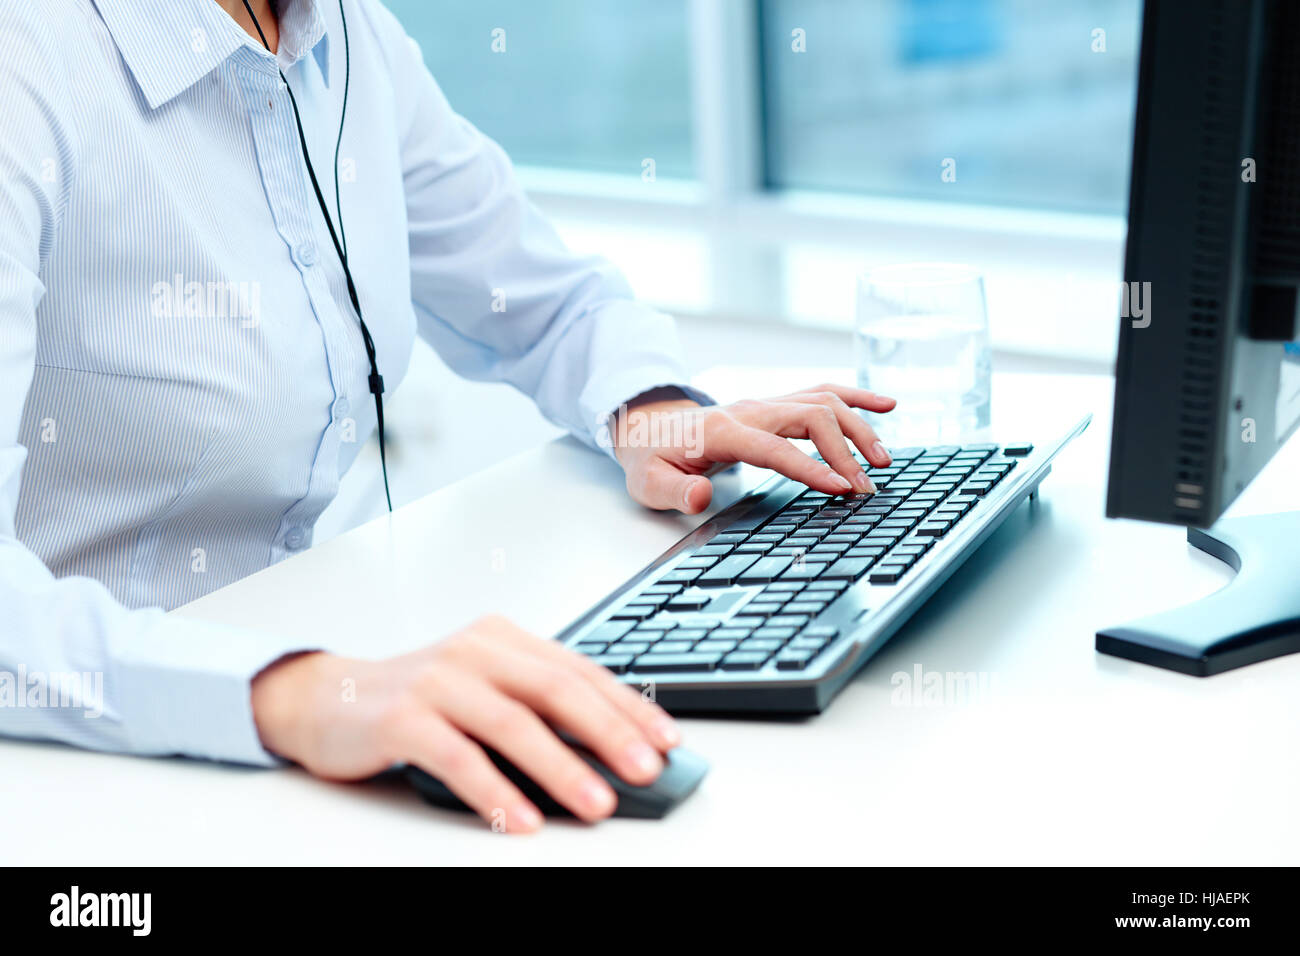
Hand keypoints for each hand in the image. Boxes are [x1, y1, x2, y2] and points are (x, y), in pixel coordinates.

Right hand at [251, 616, 681, 832]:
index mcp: (503, 639)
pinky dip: (494, 790)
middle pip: (556, 690)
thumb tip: (607, 753)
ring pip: (513, 723)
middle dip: (610, 733)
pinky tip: (520, 820)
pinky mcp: (402, 716)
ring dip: (562, 768)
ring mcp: (437, 680)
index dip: (628, 706)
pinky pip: (458, 757)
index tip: (668, 739)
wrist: (324, 698)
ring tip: (598, 804)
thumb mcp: (482, 689)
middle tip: (648, 770)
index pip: (579, 670)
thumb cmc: (415, 698)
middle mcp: (475, 650)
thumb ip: (535, 708)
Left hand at [613, 383, 896, 513]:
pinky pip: (823, 392)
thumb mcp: (649, 483)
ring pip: (823, 401)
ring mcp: (767, 403)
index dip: (810, 467)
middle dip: (845, 450)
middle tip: (867, 488)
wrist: (651, 429)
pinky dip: (857, 396)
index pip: (773, 447)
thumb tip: (700, 495)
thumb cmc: (654, 459)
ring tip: (884, 460)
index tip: (841, 489)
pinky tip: (887, 405)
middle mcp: (750, 409)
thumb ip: (675, 490)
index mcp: (721, 430)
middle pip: (810, 416)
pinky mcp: (778, 405)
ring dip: (858, 427)